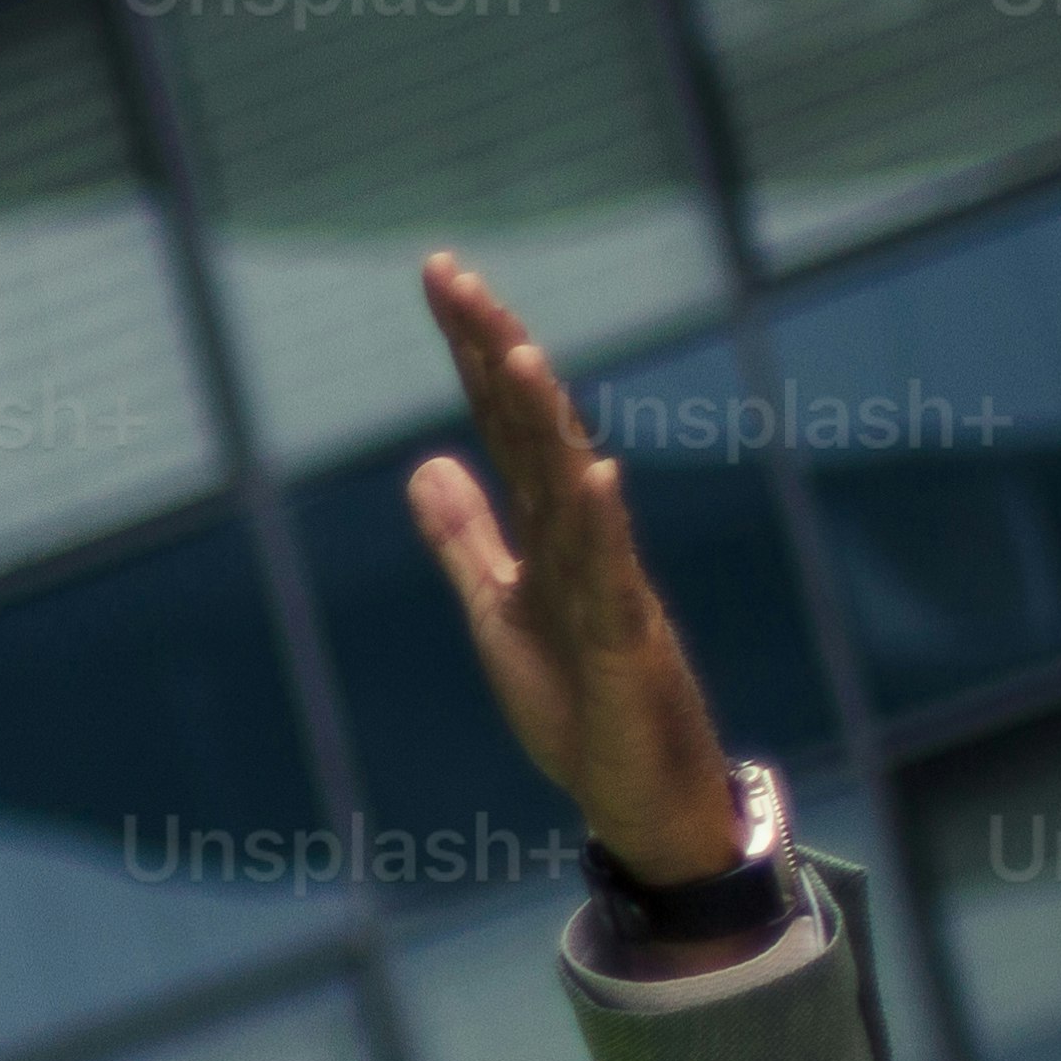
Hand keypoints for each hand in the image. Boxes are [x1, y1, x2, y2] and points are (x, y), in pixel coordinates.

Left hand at [403, 250, 754, 896]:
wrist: (634, 786)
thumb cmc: (576, 699)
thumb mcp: (497, 608)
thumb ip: (466, 537)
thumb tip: (426, 464)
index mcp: (544, 525)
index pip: (503, 417)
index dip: (471, 347)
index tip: (441, 274)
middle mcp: (579, 534)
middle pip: (534, 425)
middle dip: (495, 350)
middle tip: (455, 276)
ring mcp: (606, 582)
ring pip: (573, 485)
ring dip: (546, 419)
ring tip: (515, 350)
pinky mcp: (625, 639)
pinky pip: (614, 576)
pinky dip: (605, 526)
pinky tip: (597, 475)